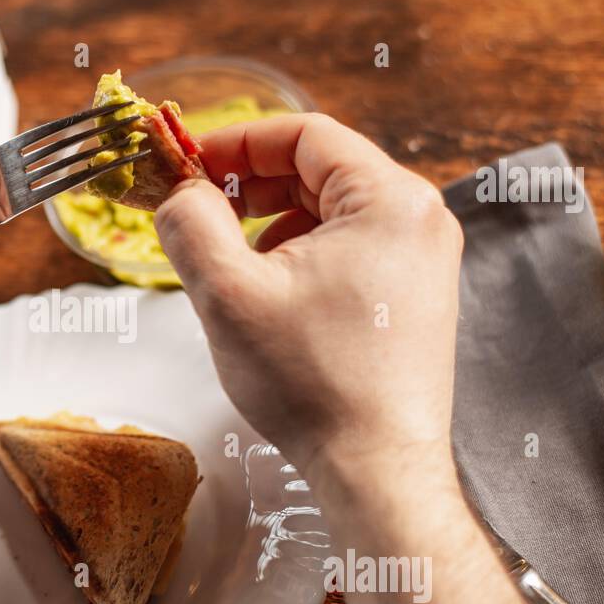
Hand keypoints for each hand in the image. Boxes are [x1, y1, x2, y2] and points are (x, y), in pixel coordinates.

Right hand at [155, 113, 463, 483]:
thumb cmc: (314, 385)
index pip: (304, 134)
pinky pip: (350, 250)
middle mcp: (421, 220)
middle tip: (199, 210)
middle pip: (321, 169)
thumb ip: (191, 225)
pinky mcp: (414, 299)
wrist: (375, 469)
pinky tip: (270, 295)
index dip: (236, 143)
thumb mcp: (228, 294)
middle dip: (251, 187)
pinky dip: (301, 256)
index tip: (189, 166)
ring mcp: (424, 262)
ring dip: (273, 224)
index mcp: (391, 200)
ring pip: (332, 213)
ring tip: (232, 265)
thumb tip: (179, 195)